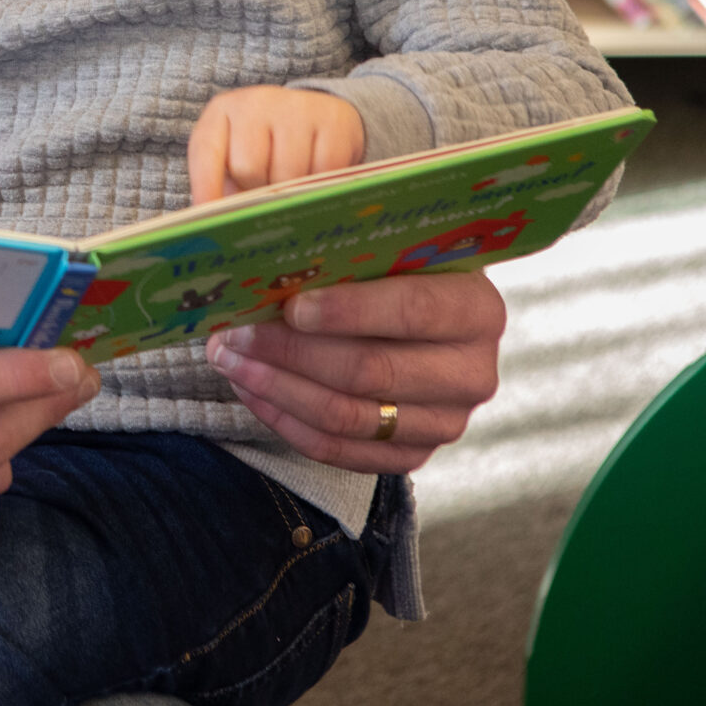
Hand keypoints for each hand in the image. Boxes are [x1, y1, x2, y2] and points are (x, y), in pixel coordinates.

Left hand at [188, 86, 365, 204]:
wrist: (316, 115)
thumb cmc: (266, 146)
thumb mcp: (236, 157)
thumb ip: (224, 187)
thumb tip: (221, 226)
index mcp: (221, 113)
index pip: (205, 153)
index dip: (205, 187)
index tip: (208, 215)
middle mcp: (255, 103)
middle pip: (248, 168)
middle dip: (256, 191)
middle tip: (265, 194)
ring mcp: (296, 106)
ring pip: (288, 173)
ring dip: (290, 193)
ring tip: (291, 188)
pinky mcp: (333, 118)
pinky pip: (325, 170)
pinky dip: (321, 184)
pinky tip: (318, 179)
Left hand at [206, 272, 504, 474]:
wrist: (419, 324)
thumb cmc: (394, 273)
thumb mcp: (388, 251)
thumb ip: (349, 252)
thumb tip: (273, 260)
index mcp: (476, 308)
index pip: (412, 310)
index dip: (348, 310)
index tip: (291, 306)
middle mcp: (472, 372)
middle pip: (371, 371)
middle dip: (291, 352)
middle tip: (235, 333)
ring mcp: (447, 421)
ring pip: (348, 416)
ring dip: (277, 388)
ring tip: (230, 359)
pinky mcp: (413, 454)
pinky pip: (340, 450)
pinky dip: (286, 421)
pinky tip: (250, 390)